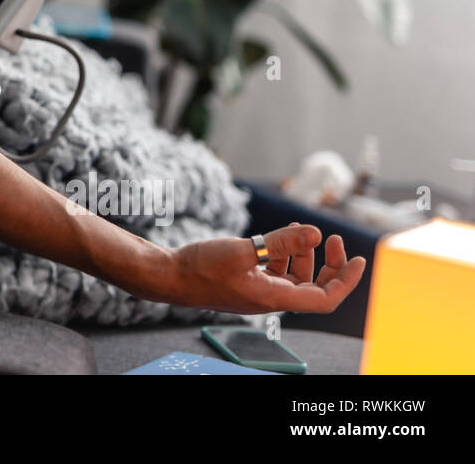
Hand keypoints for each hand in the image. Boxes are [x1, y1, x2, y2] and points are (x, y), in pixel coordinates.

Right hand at [164, 222, 366, 313]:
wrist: (170, 276)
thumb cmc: (200, 267)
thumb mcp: (243, 250)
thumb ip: (280, 241)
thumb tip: (316, 232)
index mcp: (274, 298)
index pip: (325, 298)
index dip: (346, 281)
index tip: (359, 259)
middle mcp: (271, 297)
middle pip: (315, 287)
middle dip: (330, 265)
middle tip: (333, 239)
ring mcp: (258, 290)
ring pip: (296, 276)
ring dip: (305, 255)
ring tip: (301, 230)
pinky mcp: (246, 280)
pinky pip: (276, 270)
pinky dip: (284, 253)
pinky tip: (280, 235)